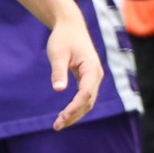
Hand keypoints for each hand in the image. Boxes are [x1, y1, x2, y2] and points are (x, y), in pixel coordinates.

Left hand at [45, 15, 103, 130]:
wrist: (70, 26)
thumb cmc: (63, 38)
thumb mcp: (57, 54)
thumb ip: (58, 71)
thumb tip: (58, 89)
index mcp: (91, 68)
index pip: (86, 93)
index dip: (75, 107)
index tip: (62, 117)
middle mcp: (96, 75)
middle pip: (88, 101)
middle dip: (74, 115)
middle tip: (57, 125)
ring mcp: (94, 78)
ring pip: (88, 102)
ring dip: (75, 114)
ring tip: (58, 124)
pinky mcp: (88, 79)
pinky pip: (85, 98)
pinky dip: (76, 108)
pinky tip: (64, 115)